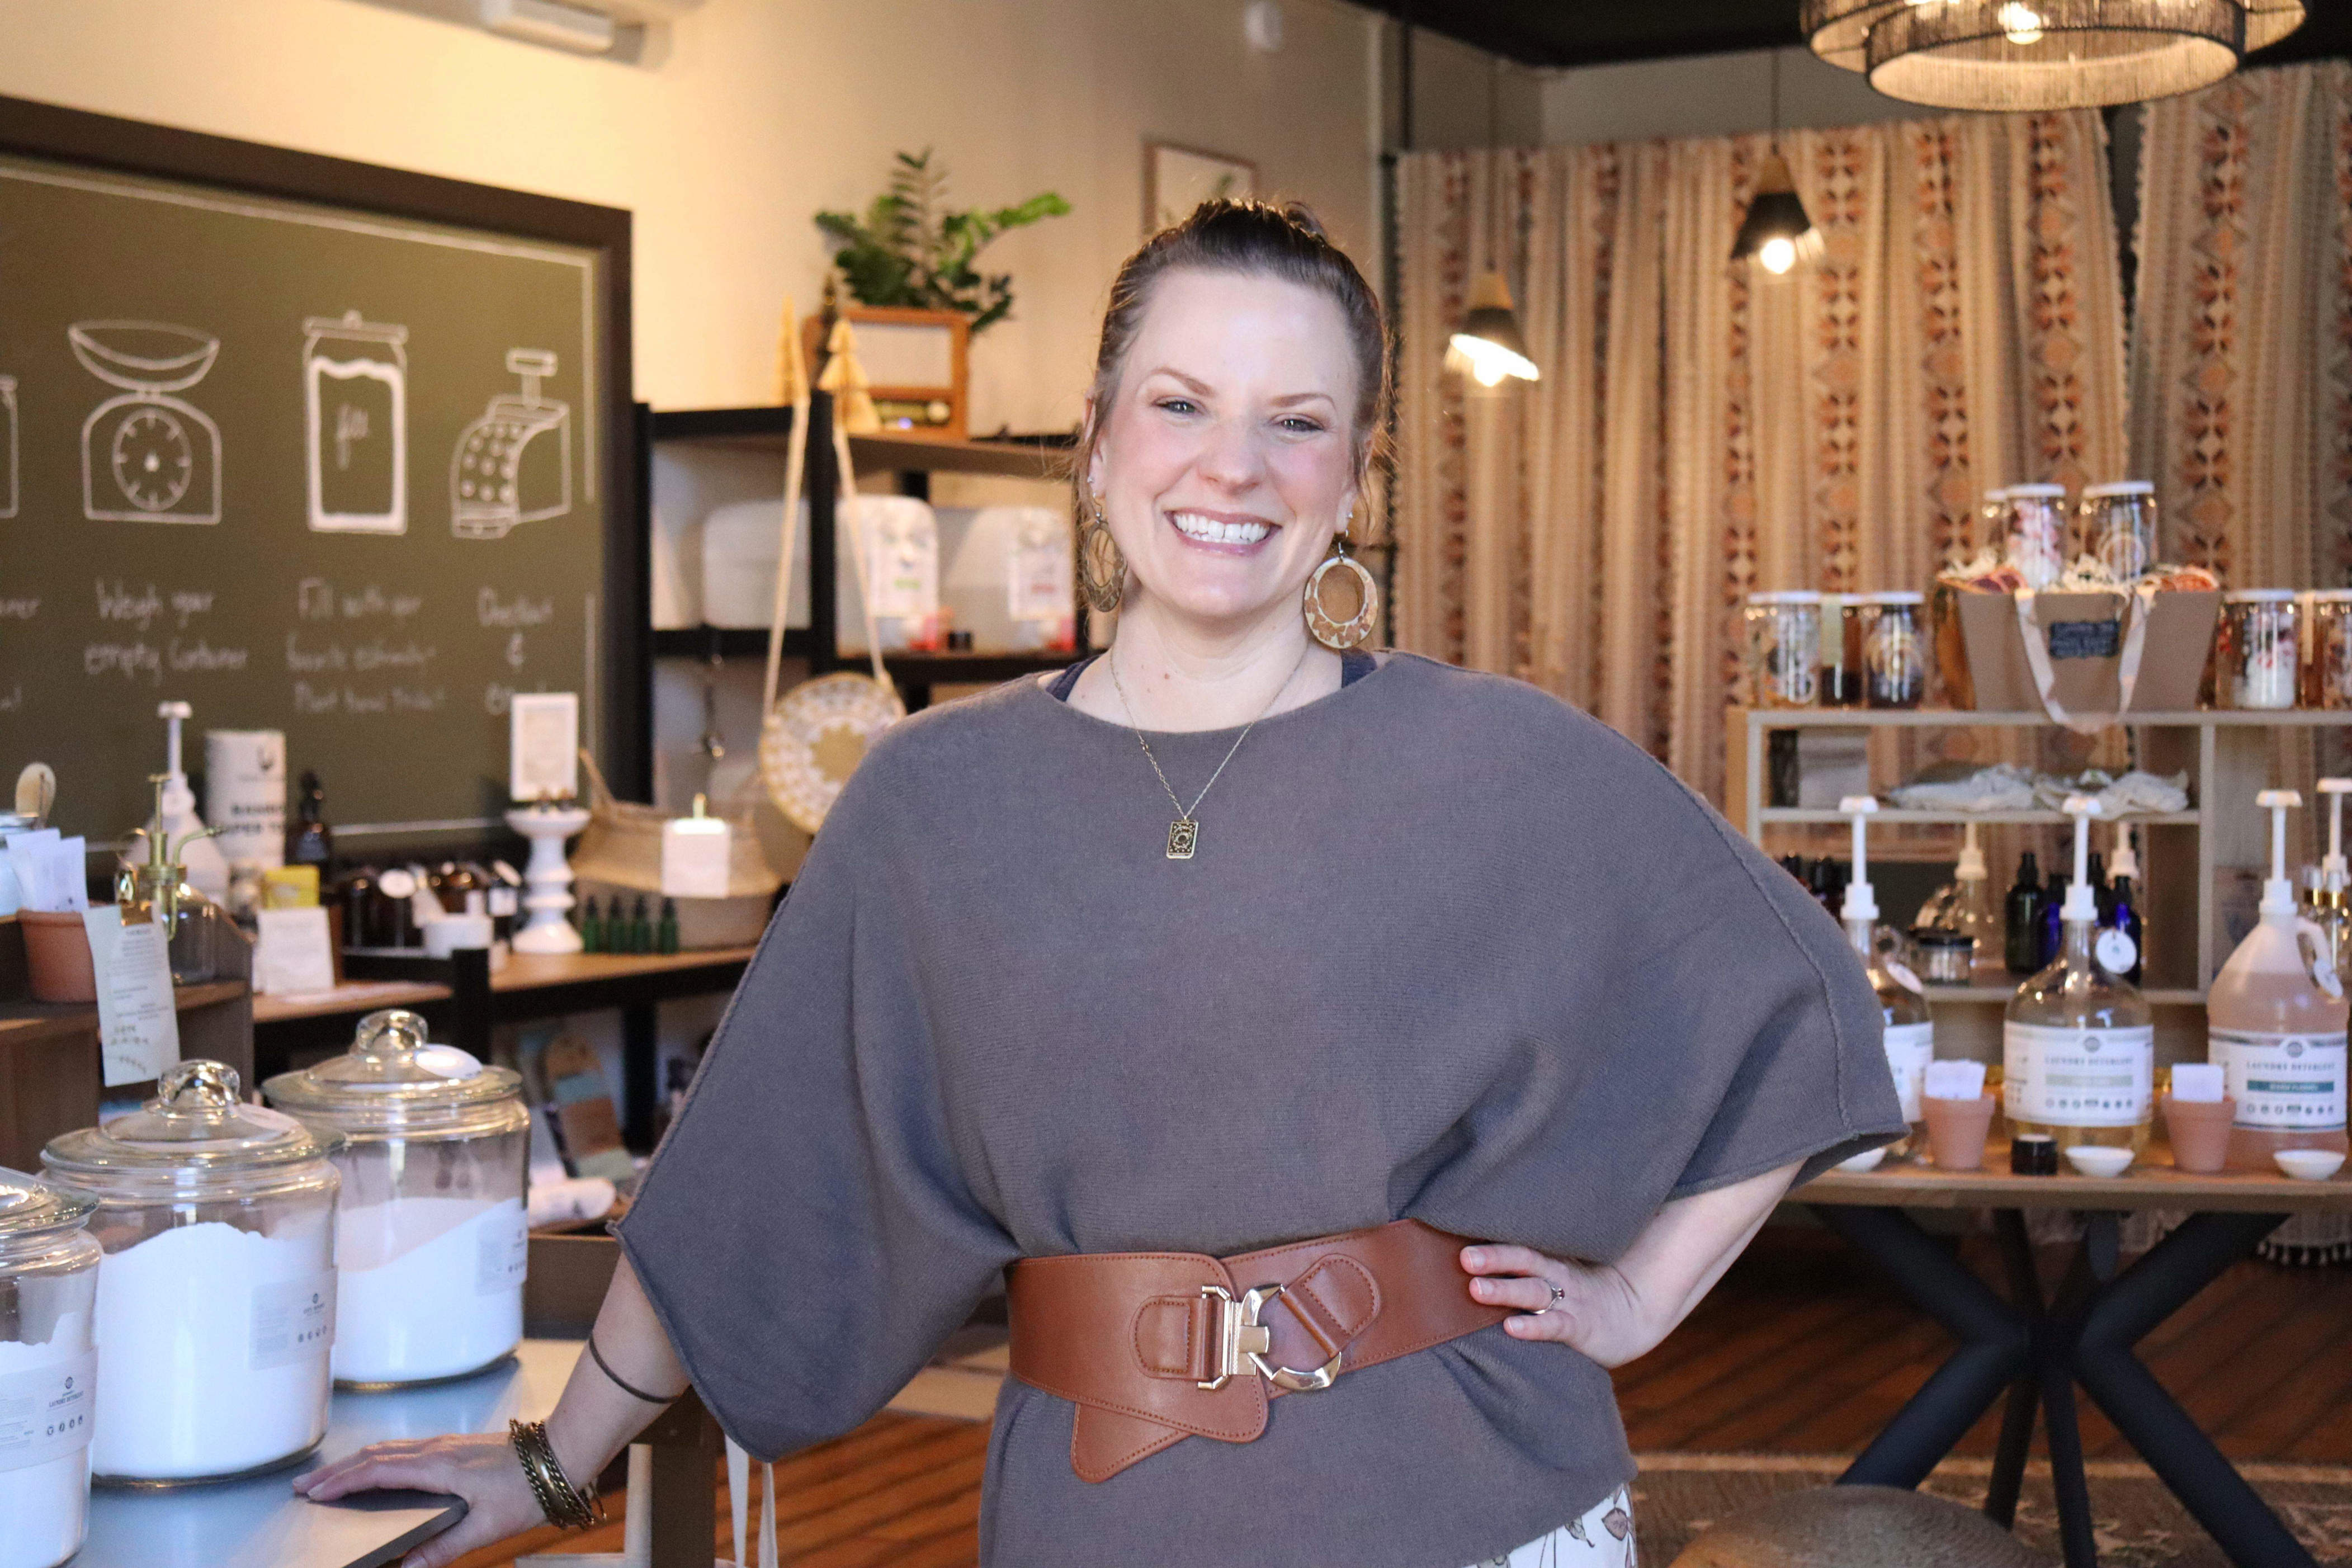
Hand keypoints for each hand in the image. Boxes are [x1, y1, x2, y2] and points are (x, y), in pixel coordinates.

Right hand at [294, 1431, 553, 1567]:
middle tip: (305, 1486)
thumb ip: (446, 1546)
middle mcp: (438, 1450)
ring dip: (356, 1462)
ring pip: (389, 1449)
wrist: (563, 1453)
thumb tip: (411, 1567)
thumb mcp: (487, 1525)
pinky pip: (406, 1449)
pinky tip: (377, 1468)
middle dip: (337, 1471)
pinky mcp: (457, 1446)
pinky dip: (380, 1457)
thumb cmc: (530, 1487)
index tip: (314, 1494)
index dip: (343, 1483)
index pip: (378, 1472)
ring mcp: (447, 1445)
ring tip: (330, 1478)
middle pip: (375, 1456)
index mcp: (438, 1467)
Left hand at [1459, 1243, 1659, 1367]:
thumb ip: (1523, 1262)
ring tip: (1476, 1289)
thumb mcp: (1555, 1270)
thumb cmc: (1582, 1291)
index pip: (1517, 1243)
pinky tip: (1511, 1327)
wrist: (1633, 1313)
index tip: (1457, 1230)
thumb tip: (1471, 1259)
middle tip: (1465, 1257)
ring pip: (1534, 1292)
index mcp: (1548, 1258)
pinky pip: (1555, 1325)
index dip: (1490, 1237)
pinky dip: (1534, 1326)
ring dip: (1504, 1290)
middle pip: (1523, 1260)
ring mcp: (1569, 1301)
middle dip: (1493, 1258)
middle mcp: (1557, 1275)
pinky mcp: (1581, 1327)